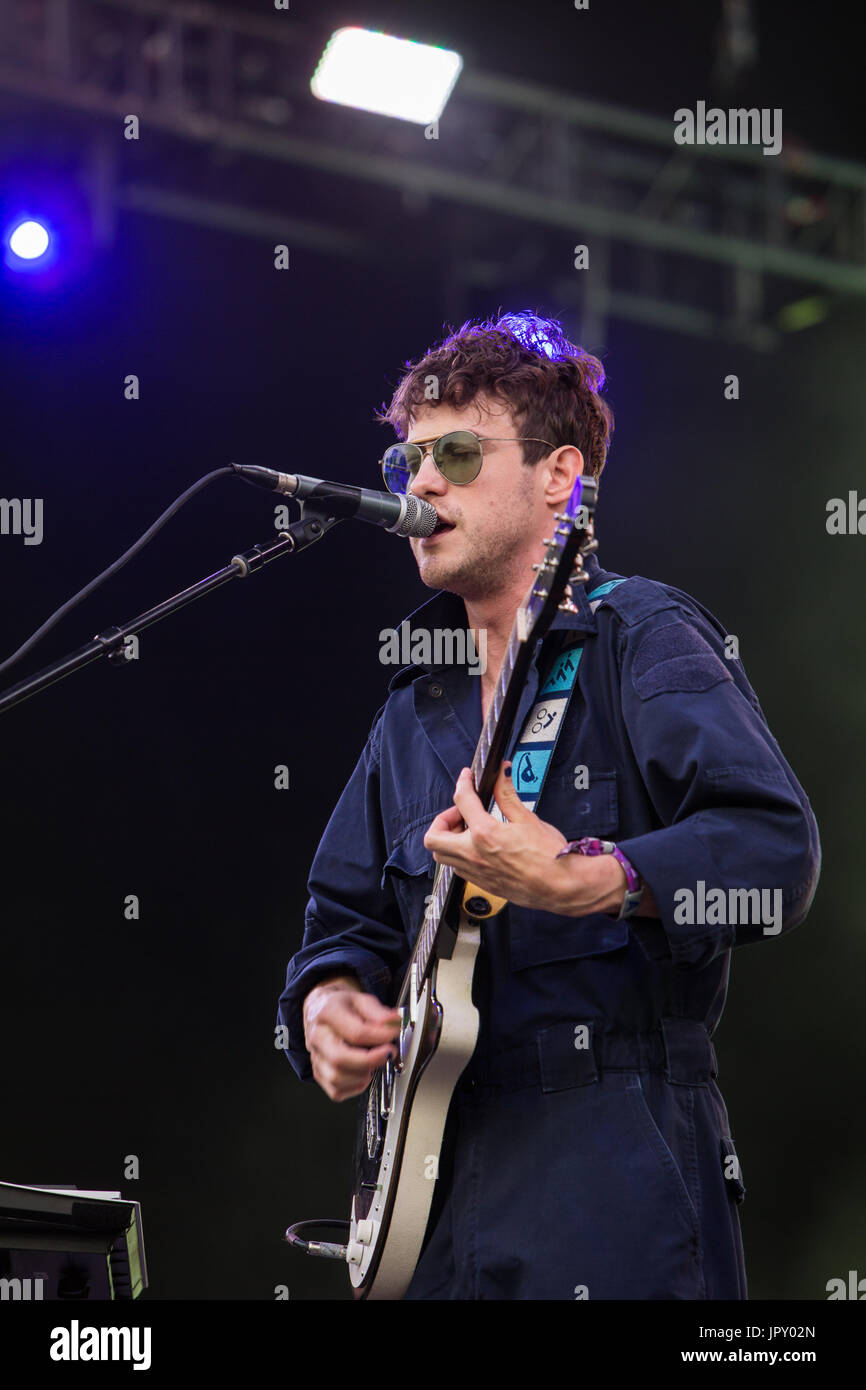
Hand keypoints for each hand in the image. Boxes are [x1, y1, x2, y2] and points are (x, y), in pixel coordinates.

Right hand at [303, 978, 401, 1102]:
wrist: (320, 1011)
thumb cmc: (341, 1006)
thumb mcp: (361, 999)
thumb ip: (378, 1012)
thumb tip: (394, 1022)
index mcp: (327, 1013)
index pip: (356, 1032)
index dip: (381, 1036)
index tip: (394, 1034)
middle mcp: (317, 1037)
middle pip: (340, 1058)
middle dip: (370, 1060)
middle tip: (388, 1053)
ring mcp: (316, 1057)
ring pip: (337, 1078)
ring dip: (363, 1075)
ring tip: (374, 1062)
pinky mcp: (319, 1073)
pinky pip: (336, 1091)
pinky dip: (355, 1087)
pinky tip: (364, 1073)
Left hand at [424, 762, 604, 913]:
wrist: (562, 886)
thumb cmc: (551, 856)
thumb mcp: (528, 818)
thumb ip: (507, 795)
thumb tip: (501, 776)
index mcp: (485, 834)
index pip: (462, 800)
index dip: (463, 783)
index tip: (467, 779)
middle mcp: (474, 855)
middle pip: (433, 838)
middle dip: (442, 820)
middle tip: (461, 812)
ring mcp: (476, 873)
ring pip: (442, 857)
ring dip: (448, 840)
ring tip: (469, 830)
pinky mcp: (483, 885)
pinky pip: (459, 869)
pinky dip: (460, 856)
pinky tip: (479, 848)